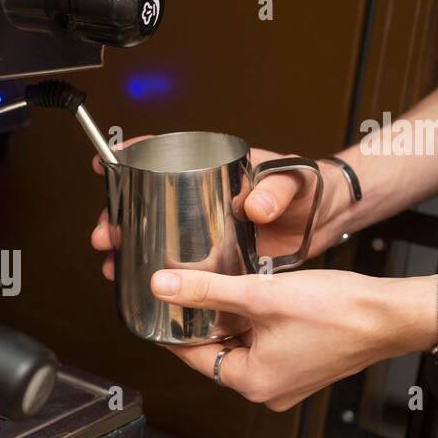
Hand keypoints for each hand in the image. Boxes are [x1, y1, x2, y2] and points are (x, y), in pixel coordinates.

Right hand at [90, 143, 350, 280]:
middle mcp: (205, 195)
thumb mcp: (294, 180)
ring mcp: (209, 225)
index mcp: (217, 167)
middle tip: (106, 233)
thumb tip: (256, 207)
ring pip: (158, 233)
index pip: (166, 153)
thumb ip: (277, 190)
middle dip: (119, 216)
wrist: (332, 214)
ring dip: (132, 249)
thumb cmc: (313, 184)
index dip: (132, 155)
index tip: (105, 161)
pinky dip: (162, 272)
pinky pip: (183, 260)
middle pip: (148, 199)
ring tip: (114, 265)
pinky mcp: (220, 252)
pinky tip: (146, 284)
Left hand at [150, 268, 436, 410]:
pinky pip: (265, 347)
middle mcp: (267, 391)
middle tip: (195, 288)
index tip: (164, 304)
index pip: (192, 356)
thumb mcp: (260, 295)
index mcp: (251, 383)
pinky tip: (259, 298)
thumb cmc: (339, 312)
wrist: (392, 315)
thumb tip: (163, 288)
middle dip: (207, 320)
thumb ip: (207, 291)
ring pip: (242, 347)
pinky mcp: (302, 368)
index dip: (176, 326)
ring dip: (233, 320)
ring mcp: (287, 382)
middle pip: (216, 352)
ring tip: (229, 288)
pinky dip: (257, 325)